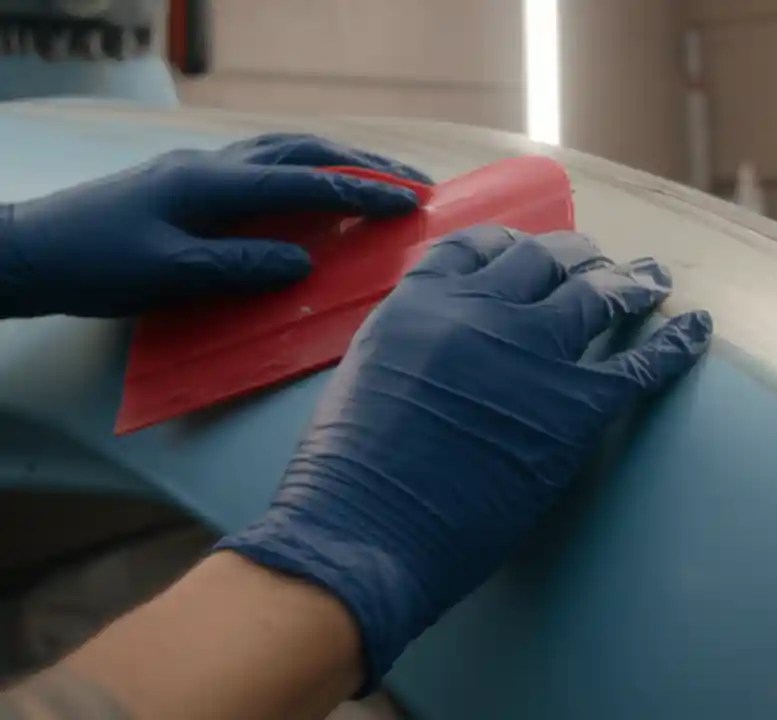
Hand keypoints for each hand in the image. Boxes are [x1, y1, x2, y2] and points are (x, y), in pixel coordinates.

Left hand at [0, 133, 430, 317]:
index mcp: (213, 185)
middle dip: (365, 164)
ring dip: (337, 160)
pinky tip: (312, 187)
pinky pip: (263, 163)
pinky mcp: (189, 180)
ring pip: (284, 150)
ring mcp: (199, 168)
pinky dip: (304, 169)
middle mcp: (212, 166)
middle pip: (304, 151)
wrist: (31, 250)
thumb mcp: (168, 274)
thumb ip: (239, 266)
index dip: (362, 193)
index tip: (412, 203)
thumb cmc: (95, 266)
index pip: (305, 183)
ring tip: (378, 179)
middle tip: (414, 182)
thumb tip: (306, 263)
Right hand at [216, 226, 712, 689]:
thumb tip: (440, 338)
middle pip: (545, 263)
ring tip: (653, 278)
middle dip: (577, 259)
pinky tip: (698, 328)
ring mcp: (534, 353)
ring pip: (599, 296)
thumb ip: (410, 341)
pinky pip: (642, 364)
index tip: (528, 254)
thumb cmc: (347, 473)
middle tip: (597, 263)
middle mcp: (483, 311)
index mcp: (424, 301)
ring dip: (632, 282)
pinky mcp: (575, 406)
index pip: (479, 248)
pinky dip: (675, 343)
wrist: (364, 529)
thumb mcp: (365, 375)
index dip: (511, 247)